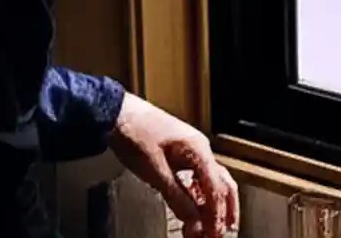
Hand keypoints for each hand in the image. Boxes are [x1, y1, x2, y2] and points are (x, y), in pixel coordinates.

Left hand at [108, 93, 239, 237]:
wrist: (116, 114)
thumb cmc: (134, 135)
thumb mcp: (155, 172)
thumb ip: (177, 197)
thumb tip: (194, 220)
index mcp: (198, 150)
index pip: (216, 189)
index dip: (216, 215)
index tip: (213, 234)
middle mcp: (200, 149)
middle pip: (223, 183)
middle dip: (225, 209)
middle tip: (222, 232)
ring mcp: (191, 149)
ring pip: (212, 180)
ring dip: (213, 203)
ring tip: (211, 223)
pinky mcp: (181, 152)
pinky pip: (198, 175)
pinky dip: (200, 193)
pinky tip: (195, 204)